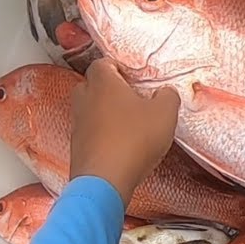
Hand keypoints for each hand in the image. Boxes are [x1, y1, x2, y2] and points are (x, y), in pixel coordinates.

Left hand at [70, 60, 179, 201]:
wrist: (105, 180)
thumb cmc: (134, 140)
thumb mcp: (165, 114)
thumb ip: (168, 96)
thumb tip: (166, 92)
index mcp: (103, 83)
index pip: (103, 63)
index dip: (119, 68)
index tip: (134, 78)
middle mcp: (85, 99)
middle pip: (92, 84)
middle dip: (109, 89)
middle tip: (130, 99)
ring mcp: (77, 123)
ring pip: (89, 109)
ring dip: (104, 112)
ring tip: (127, 123)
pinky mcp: (76, 146)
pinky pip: (89, 132)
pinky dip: (101, 134)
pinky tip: (119, 145)